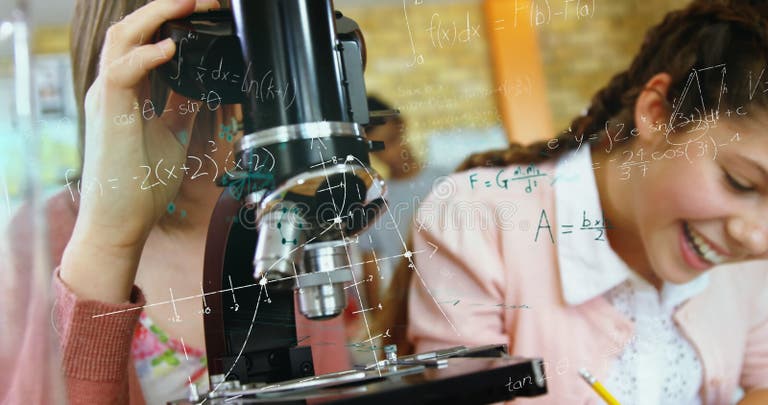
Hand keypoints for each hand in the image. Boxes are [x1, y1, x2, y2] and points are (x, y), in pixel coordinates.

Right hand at [62, 0, 219, 302]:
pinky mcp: (108, 114)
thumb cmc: (141, 185)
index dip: (169, 21)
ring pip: (120, 38)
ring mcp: (106, 98)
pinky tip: (170, 48)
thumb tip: (202, 89)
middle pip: (130, 30)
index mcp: (126, 92)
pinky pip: (121, 72)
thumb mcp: (172, 137)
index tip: (203, 11)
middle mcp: (112, 88)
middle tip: (201, 1)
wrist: (120, 222)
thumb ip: (180, 109)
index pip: (142, 41)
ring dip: (156, 18)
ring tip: (188, 6)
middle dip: (165, 9)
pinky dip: (146, 55)